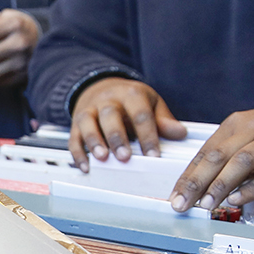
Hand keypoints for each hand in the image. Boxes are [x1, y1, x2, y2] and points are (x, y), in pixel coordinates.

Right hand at [68, 77, 188, 168]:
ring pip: (88, 123)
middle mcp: (108, 100)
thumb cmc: (129, 100)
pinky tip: (86, 166)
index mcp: (131, 94)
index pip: (140, 113)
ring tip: (102, 158)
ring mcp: (90, 110)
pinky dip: (78, 152)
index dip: (147, 135)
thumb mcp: (150, 103)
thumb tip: (180, 133)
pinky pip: (74, 136)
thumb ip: (163, 119)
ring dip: (94, 141)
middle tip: (125, 156)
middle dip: (117, 137)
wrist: (100, 86)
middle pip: (110, 116)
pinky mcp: (76, 121)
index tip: (153, 155)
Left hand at [168, 99, 253, 212]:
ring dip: (220, 185)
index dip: (187, 175)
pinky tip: (238, 200)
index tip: (174, 195)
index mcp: (238, 123)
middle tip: (181, 203)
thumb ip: (232, 154)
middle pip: (217, 156)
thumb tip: (204, 184)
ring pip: (240, 163)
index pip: (205, 151)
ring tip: (206, 205)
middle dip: (195, 182)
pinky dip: (251, 189)